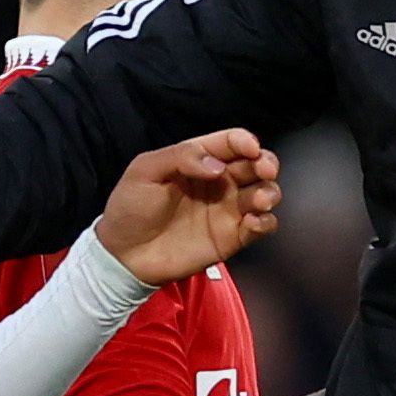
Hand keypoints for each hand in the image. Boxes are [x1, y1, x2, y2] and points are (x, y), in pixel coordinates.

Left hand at [94, 129, 281, 284]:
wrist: (125, 254)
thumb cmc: (130, 208)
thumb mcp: (144, 171)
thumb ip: (180, 157)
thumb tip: (218, 166)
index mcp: (198, 161)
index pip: (230, 143)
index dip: (244, 141)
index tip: (250, 148)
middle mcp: (219, 182)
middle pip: (255, 165)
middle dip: (267, 164)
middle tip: (265, 170)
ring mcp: (228, 209)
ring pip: (265, 193)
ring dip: (269, 193)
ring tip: (258, 201)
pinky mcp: (234, 236)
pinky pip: (263, 225)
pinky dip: (266, 222)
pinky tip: (252, 223)